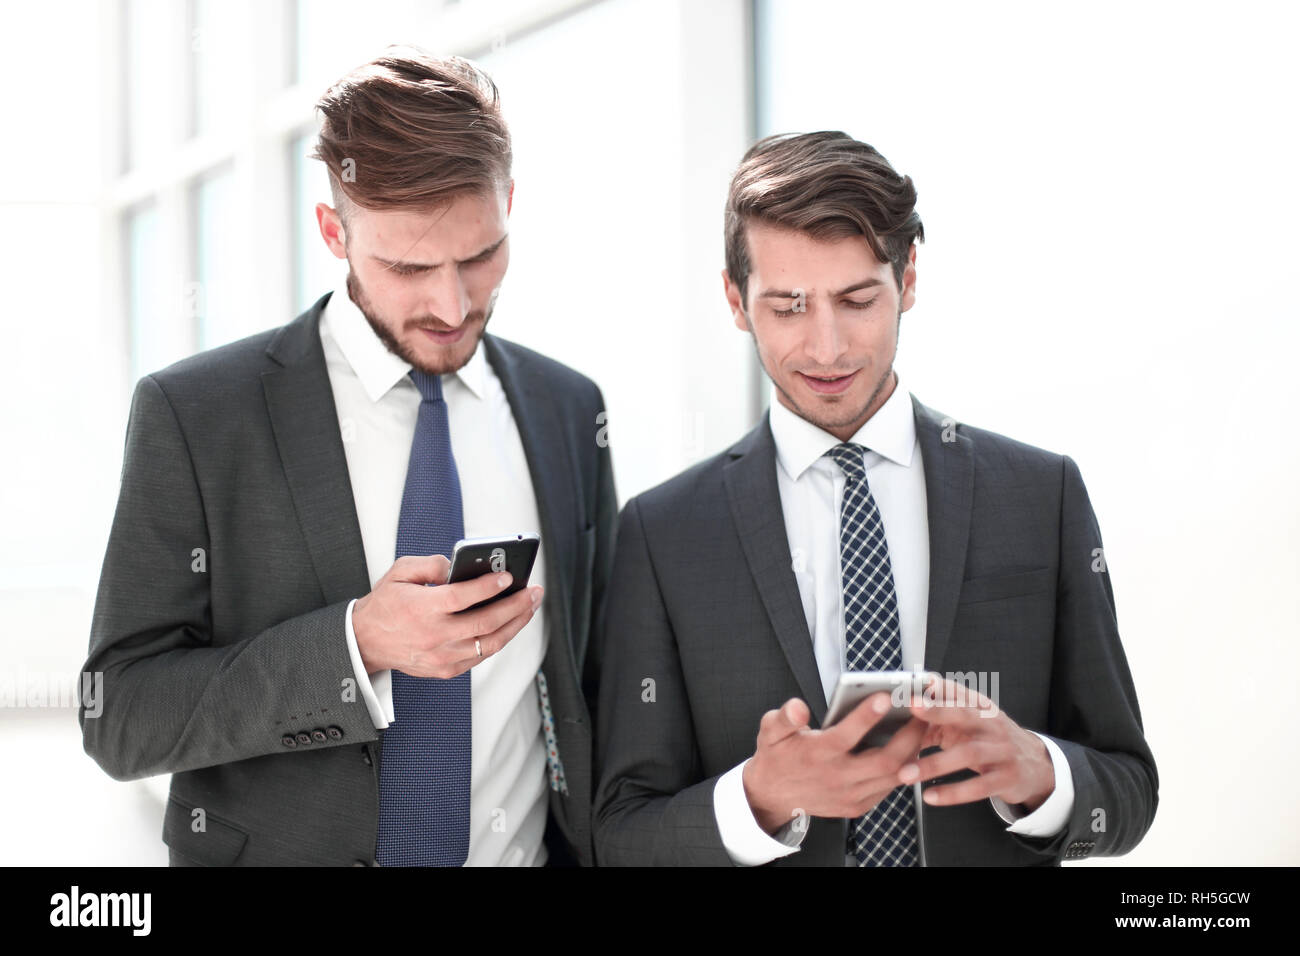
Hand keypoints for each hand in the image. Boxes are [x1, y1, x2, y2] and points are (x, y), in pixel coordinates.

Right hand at [352, 554, 541, 677]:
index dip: (489, 587)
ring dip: (515, 624)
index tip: (509, 577)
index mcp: (421, 609)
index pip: (462, 597)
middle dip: (515, 606)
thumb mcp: (399, 573)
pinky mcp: (446, 670)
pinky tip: (510, 624)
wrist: (365, 643)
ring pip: (489, 644)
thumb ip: (430, 564)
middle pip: (485, 623)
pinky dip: (499, 639)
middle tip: (533, 592)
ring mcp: (442, 656)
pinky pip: (481, 656)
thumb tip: (458, 565)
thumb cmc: (384, 606)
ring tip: (529, 607)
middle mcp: (434, 636)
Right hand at [741, 694, 927, 834]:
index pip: (845, 736)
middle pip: (883, 761)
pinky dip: (902, 770)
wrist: (774, 796)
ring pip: (891, 777)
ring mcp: (849, 795)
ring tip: (924, 728)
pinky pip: (887, 788)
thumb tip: (797, 707)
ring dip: (912, 753)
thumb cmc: (777, 756)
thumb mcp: (770, 731)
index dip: (866, 716)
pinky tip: (911, 750)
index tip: (885, 697)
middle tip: (923, 714)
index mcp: (816, 755)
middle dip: (909, 737)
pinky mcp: (857, 806)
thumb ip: (784, 717)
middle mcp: (836, 778)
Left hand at [901, 675, 1054, 811]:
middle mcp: (992, 724)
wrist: (1034, 766)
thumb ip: (937, 721)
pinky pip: (979, 786)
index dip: (939, 686)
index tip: (918, 681)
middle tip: (911, 707)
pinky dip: (953, 792)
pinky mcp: (1007, 778)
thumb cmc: (988, 741)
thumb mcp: (969, 725)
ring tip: (905, 774)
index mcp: (980, 707)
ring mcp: (1002, 750)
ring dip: (934, 764)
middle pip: (964, 713)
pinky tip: (930, 796)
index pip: (958, 691)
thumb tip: (896, 720)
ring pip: (968, 753)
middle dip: (937, 709)